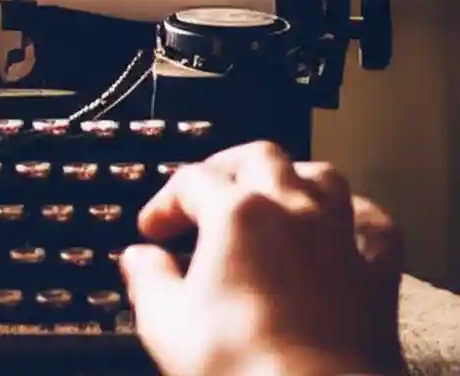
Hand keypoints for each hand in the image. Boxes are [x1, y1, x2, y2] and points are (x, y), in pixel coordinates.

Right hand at [121, 141, 404, 375]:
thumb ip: (147, 279)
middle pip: (258, 157)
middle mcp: (292, 212)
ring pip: (321, 176)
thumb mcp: (165, 322)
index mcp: (236, 214)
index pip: (191, 181)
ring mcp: (338, 238)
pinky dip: (353, 215)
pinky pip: (372, 224)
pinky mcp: (374, 274)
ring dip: (291, 177)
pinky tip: (338, 226)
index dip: (164, 202)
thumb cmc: (245, 367)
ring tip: (269, 195)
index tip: (154, 231)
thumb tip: (139, 260)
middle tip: (205, 195)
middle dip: (226, 168)